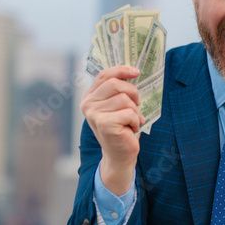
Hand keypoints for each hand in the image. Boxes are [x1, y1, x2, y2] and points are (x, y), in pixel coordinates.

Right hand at [80, 65, 145, 195]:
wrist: (119, 155)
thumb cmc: (121, 128)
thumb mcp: (117, 106)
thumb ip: (118, 90)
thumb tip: (133, 71)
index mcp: (89, 97)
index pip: (104, 75)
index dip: (121, 70)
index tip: (136, 72)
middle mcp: (88, 104)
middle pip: (115, 84)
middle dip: (133, 92)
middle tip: (137, 104)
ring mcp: (94, 114)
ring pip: (125, 99)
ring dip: (135, 111)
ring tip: (132, 121)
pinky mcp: (104, 123)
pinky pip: (129, 112)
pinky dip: (135, 121)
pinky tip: (131, 129)